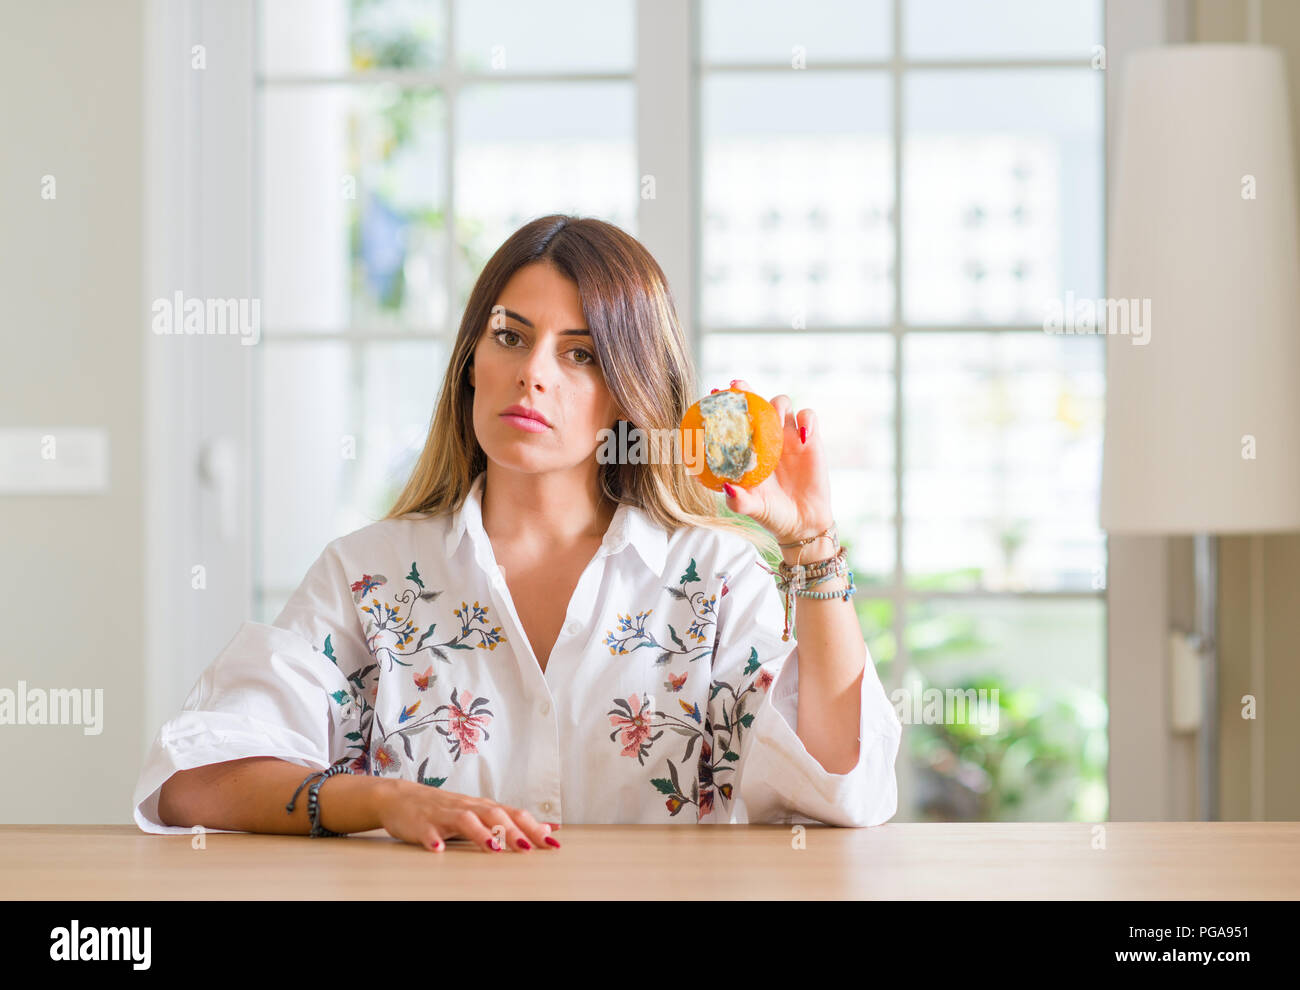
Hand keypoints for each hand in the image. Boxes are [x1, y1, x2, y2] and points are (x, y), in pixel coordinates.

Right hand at [376, 779, 560, 852]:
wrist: (401, 797)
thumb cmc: (445, 809)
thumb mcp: (480, 814)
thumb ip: (511, 822)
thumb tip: (546, 828)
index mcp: (483, 807)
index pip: (514, 814)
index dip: (534, 827)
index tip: (553, 842)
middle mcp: (467, 808)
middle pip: (494, 815)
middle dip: (512, 832)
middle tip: (528, 848)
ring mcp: (444, 814)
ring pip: (465, 820)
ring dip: (480, 834)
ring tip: (493, 848)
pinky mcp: (421, 824)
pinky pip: (428, 832)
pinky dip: (434, 840)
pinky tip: (439, 849)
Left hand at [716, 378, 833, 546]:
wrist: (802, 523)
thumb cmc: (771, 513)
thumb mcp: (752, 507)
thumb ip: (739, 500)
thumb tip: (727, 488)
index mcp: (747, 449)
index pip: (734, 419)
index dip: (725, 404)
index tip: (714, 392)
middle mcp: (766, 438)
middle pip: (756, 402)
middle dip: (746, 390)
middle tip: (737, 385)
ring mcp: (788, 437)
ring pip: (782, 404)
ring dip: (777, 404)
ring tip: (775, 417)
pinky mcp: (811, 440)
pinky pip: (809, 418)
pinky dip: (806, 420)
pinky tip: (804, 436)